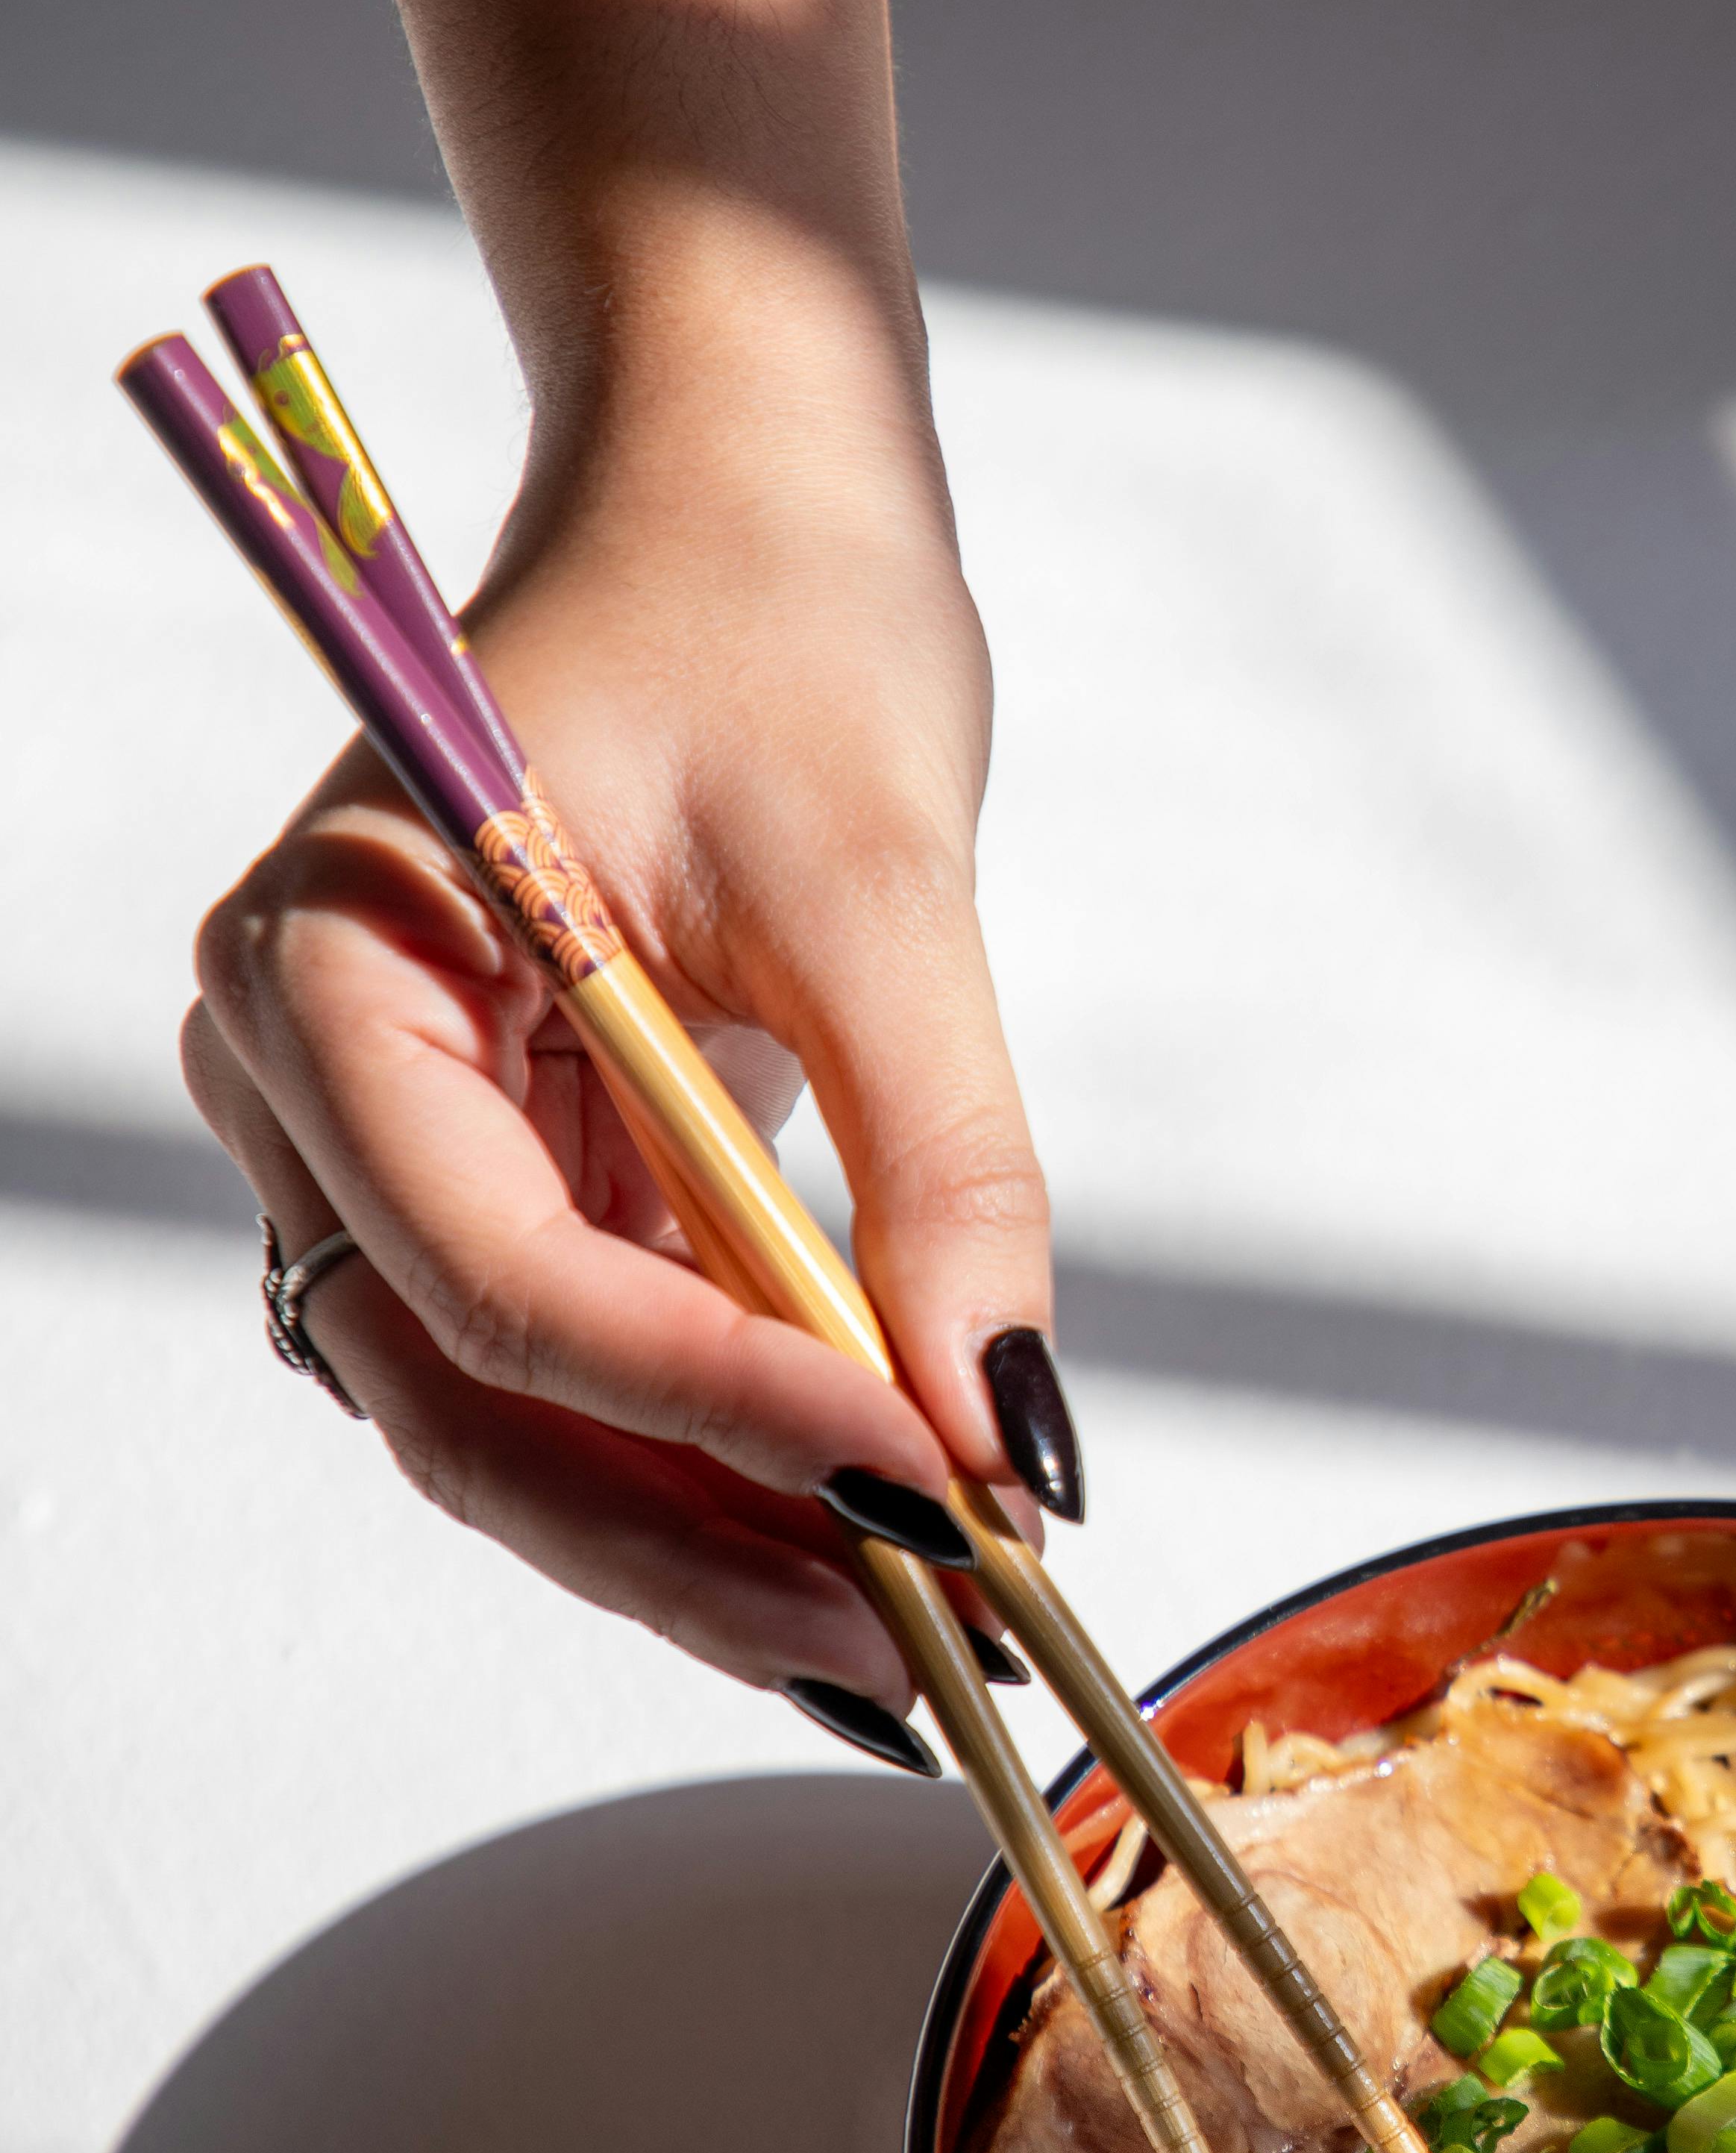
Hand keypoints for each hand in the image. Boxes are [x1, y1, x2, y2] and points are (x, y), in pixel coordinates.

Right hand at [183, 424, 1059, 1724]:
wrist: (743, 509)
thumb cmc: (773, 615)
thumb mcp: (879, 878)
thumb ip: (941, 1163)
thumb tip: (1003, 1428)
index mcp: (331, 968)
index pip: (498, 1263)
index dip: (705, 1401)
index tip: (915, 1485)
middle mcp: (315, 1083)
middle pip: (478, 1399)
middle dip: (706, 1536)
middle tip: (924, 1643)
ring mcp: (395, 1149)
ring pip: (525, 1430)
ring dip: (719, 1541)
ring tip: (928, 1635)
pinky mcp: (505, 1183)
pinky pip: (593, 1378)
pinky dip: (726, 1470)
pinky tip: (874, 1549)